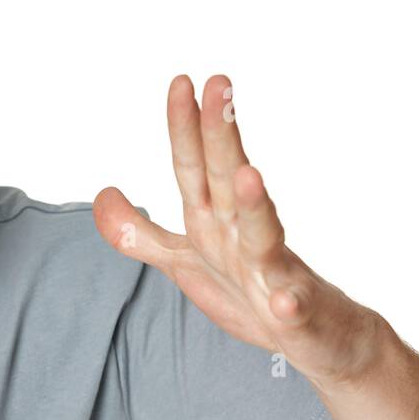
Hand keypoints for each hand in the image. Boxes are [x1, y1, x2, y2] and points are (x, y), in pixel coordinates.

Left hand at [92, 74, 380, 390]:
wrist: (317, 338)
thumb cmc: (249, 292)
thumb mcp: (183, 262)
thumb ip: (140, 234)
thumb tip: (101, 193)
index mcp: (213, 222)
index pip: (194, 167)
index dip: (184, 128)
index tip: (181, 80)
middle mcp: (243, 236)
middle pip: (229, 180)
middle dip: (222, 135)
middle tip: (220, 84)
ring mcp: (273, 271)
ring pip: (264, 234)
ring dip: (256, 205)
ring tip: (249, 173)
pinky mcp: (295, 313)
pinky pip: (291, 307)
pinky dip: (288, 302)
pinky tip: (284, 300)